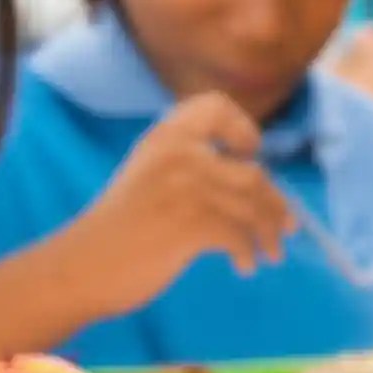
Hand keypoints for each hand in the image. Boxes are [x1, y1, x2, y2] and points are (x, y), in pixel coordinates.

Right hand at [69, 93, 294, 317]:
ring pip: (254, 207)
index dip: (241, 127)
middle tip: (287, 227)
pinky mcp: (190, 224)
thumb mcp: (154, 176)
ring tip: (272, 254)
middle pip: (253, 172)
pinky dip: (248, 254)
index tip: (249, 154)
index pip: (216, 105)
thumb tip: (261, 182)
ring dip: (270, 234)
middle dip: (276, 204)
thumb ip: (195, 166)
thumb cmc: (125, 226)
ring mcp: (185, 188)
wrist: (85, 265)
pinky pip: (240, 236)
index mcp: (166, 136)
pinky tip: (245, 266)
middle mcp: (178, 154)